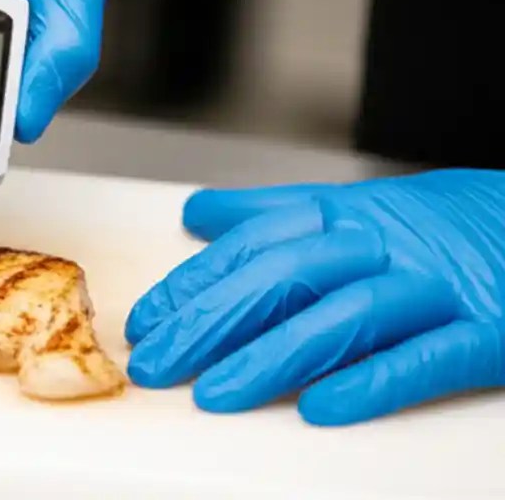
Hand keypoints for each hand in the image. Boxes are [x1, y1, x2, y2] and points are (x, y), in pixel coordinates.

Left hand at [124, 169, 504, 425]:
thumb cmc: (449, 225)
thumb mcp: (361, 207)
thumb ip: (275, 213)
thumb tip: (198, 213)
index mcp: (349, 216)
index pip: (253, 245)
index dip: (194, 285)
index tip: (145, 322)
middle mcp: (386, 246)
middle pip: (285, 277)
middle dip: (211, 323)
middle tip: (158, 364)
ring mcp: (437, 289)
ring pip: (344, 317)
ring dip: (272, 357)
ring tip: (215, 393)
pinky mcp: (489, 333)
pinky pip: (425, 358)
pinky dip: (371, 382)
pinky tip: (320, 408)